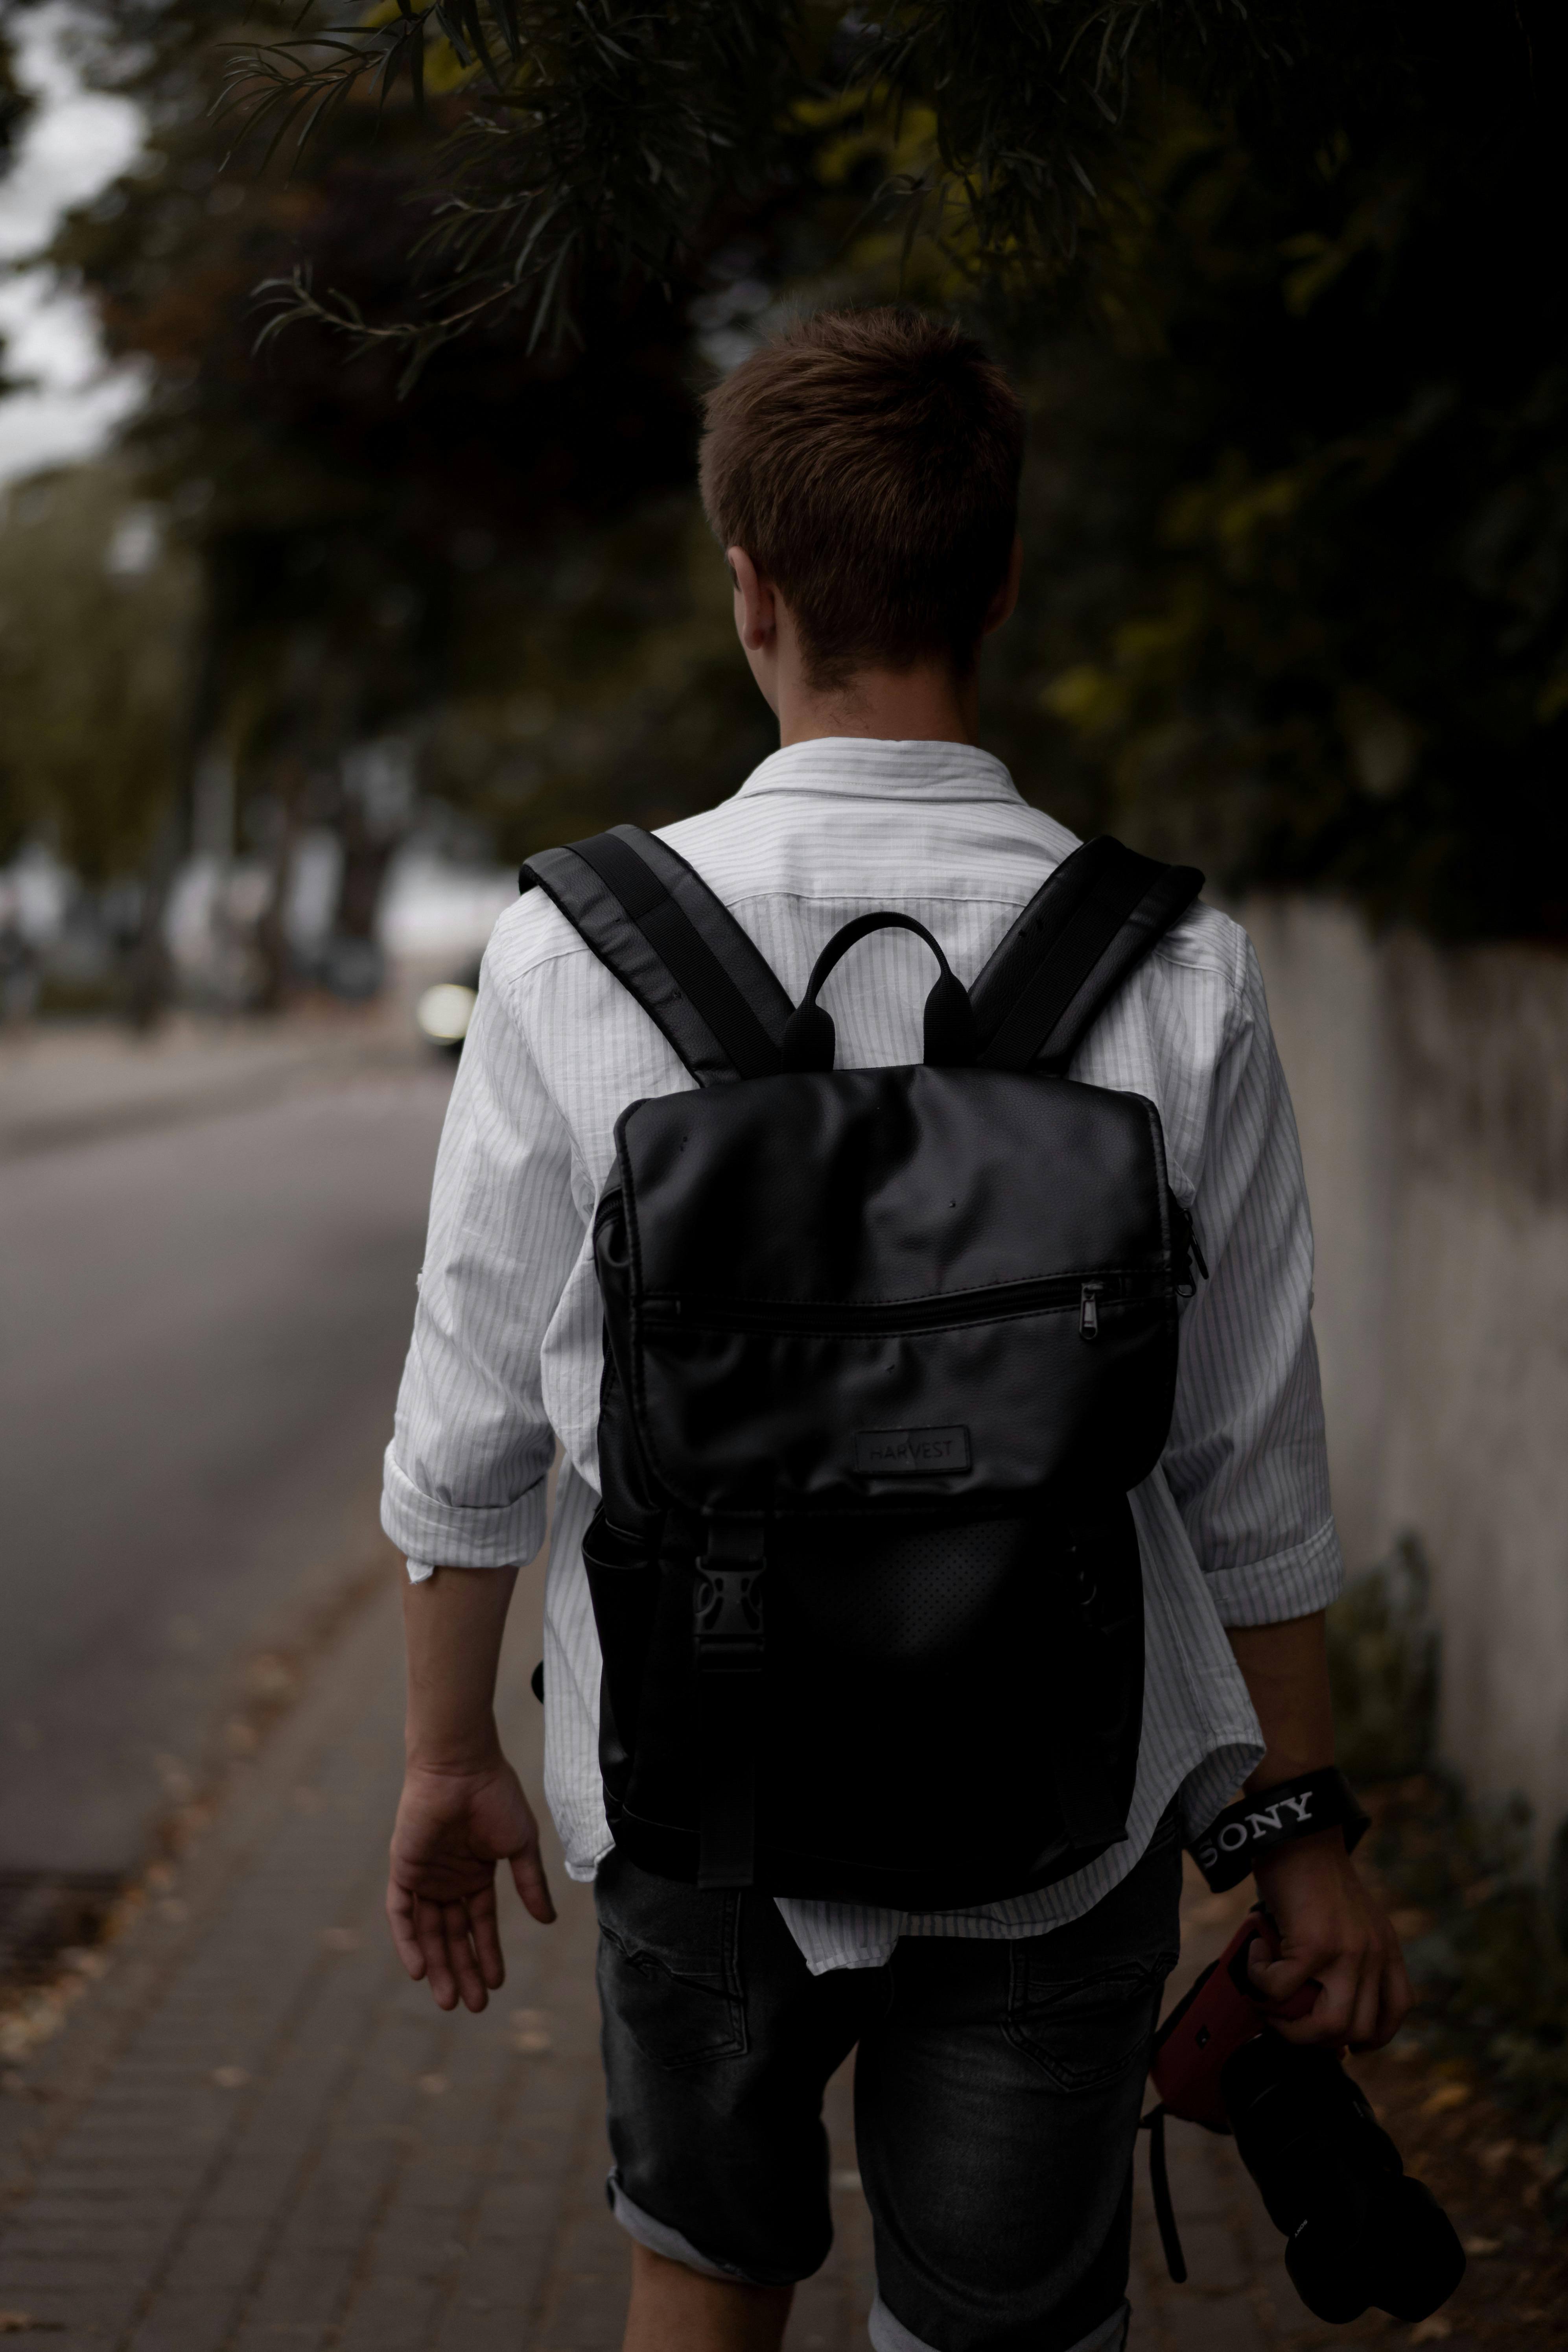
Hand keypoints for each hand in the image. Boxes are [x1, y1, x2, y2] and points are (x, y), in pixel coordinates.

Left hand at [386, 1753, 555, 2012]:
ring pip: (428, 1931)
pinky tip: (418, 1970)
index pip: (479, 1924)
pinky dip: (407, 1942)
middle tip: (473, 2006)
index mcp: (476, 1874)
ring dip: (437, 1965)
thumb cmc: (496, 1797)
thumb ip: (530, 1884)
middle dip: (462, 1970)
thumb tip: (547, 1921)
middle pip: (453, 1935)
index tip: (498, 1984)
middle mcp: (448, 1879)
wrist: (463, 1767)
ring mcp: (425, 1875)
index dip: (487, 1954)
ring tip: (449, 1999)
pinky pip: (400, 1912)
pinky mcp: (403, 1868)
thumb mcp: (521, 1845)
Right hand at [1248, 1827, 1410, 2049]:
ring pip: (1328, 2027)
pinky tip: (1256, 1955)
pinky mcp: (1314, 1943)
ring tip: (1268, 2001)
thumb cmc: (1312, 1872)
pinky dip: (1261, 1981)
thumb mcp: (1349, 1917)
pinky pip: (1281, 1988)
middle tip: (1287, 2019)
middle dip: (1316, 2038)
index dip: (1370, 2035)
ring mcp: (1347, 1951)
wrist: (1299, 1831)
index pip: (1396, 2011)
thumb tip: (1318, 2003)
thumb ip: (1348, 1955)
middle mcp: (1373, 1954)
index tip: (1342, 2038)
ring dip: (1289, 2025)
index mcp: (1385, 1947)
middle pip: (1358, 2031)